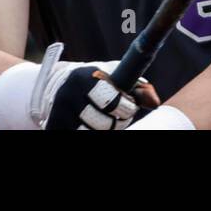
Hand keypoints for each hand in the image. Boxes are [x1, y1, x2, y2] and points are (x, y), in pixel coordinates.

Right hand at [29, 43, 159, 129]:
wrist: (59, 85)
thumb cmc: (96, 80)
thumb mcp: (114, 77)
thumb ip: (136, 87)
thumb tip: (155, 102)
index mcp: (86, 77)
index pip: (112, 100)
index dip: (126, 108)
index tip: (129, 106)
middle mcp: (69, 94)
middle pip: (104, 122)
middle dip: (118, 122)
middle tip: (119, 116)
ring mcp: (60, 111)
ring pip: (92, 132)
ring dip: (105, 129)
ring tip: (105, 120)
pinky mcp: (55, 124)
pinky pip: (79, 133)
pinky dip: (90, 130)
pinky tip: (92, 125)